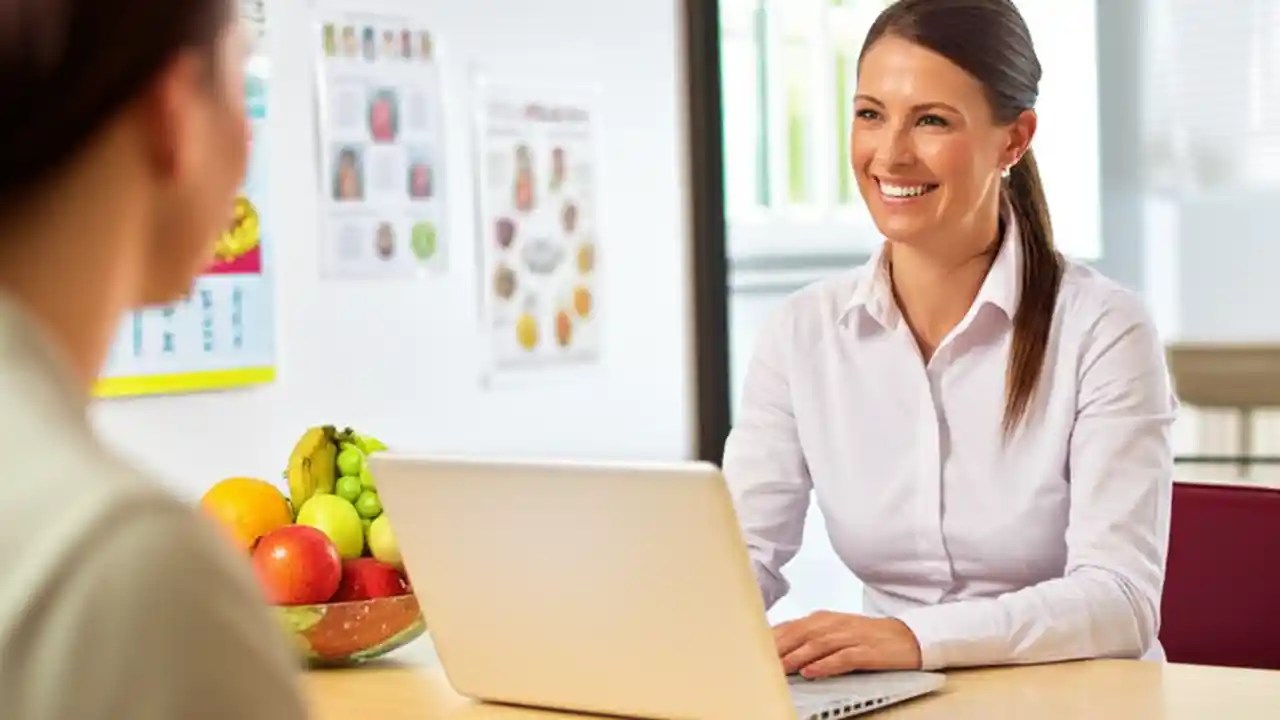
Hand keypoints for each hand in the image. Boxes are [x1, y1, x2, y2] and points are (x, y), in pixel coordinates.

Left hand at [773, 611, 922, 678]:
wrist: (906, 637)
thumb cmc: (866, 637)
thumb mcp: (834, 632)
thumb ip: (808, 638)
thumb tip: (778, 647)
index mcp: (823, 619)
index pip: (791, 626)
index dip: (771, 639)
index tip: (752, 650)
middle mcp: (834, 624)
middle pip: (800, 633)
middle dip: (779, 648)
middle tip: (760, 662)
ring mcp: (851, 636)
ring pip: (818, 644)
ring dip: (797, 656)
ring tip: (781, 668)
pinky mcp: (866, 650)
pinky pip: (843, 657)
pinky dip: (825, 664)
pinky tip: (812, 671)